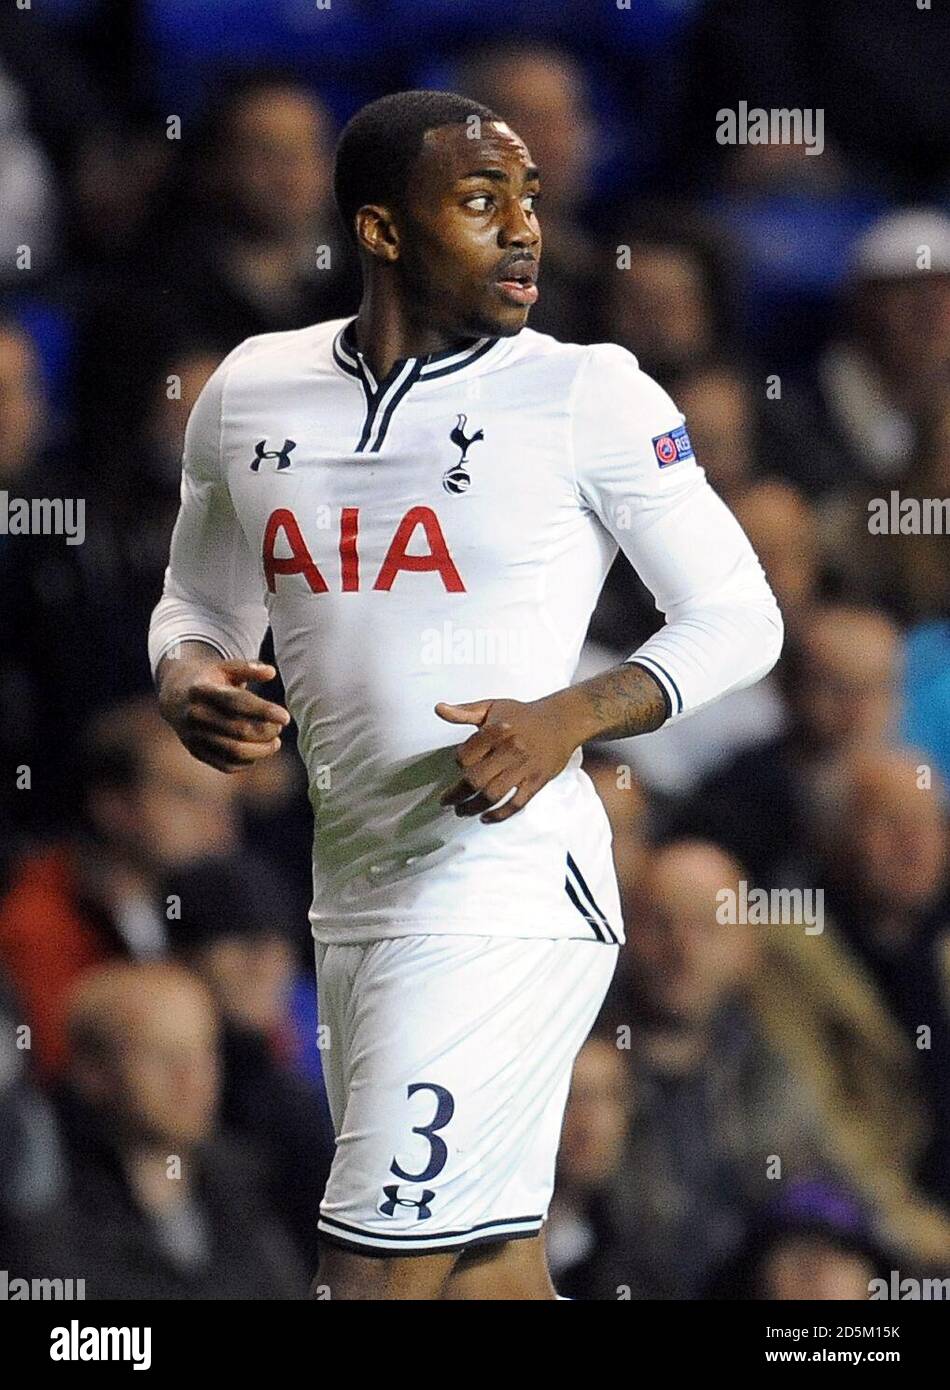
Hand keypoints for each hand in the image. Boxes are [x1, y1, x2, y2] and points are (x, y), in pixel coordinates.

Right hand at [158, 657, 289, 773]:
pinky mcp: (196, 751)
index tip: (286, 717)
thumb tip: (271, 672)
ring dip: (260, 750)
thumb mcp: (225, 667)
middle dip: (265, 731)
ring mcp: (193, 736)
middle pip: (238, 729)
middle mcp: (195, 715)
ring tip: (275, 742)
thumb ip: (248, 668)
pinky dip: (247, 761)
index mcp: (201, 690)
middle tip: (279, 727)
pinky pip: (226, 764)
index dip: (263, 711)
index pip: (236, 703)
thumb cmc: (210, 679)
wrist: (176, 696)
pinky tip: (259, 751)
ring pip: (233, 751)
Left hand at [435, 695, 579, 822]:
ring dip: (473, 807)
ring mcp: (524, 768)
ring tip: (462, 811)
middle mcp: (509, 750)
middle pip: (475, 779)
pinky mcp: (537, 781)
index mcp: (495, 731)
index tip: (458, 766)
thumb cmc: (524, 714)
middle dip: (457, 794)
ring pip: (493, 795)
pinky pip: (516, 803)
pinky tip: (486, 818)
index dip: (458, 762)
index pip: (465, 755)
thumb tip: (439, 709)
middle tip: (446, 802)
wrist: (562, 720)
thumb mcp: (492, 706)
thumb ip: (464, 712)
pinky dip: (500, 815)